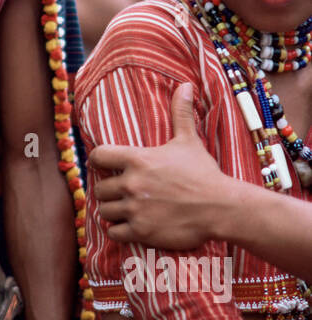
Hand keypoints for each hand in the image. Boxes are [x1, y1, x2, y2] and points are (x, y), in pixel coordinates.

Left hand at [89, 82, 225, 247]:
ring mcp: (135, 209)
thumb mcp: (189, 141)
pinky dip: (119, 231)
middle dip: (109, 191)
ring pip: (105, 212)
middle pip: (100, 188)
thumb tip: (185, 86)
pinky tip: (131, 226)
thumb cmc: (204, 173)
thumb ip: (181, 114)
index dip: (98, 160)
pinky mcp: (141, 231)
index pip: (98, 156)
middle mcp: (132, 184)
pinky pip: (114, 233)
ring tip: (125, 210)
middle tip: (121, 192)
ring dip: (113, 211)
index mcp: (138, 159)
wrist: (221, 207)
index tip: (104, 165)